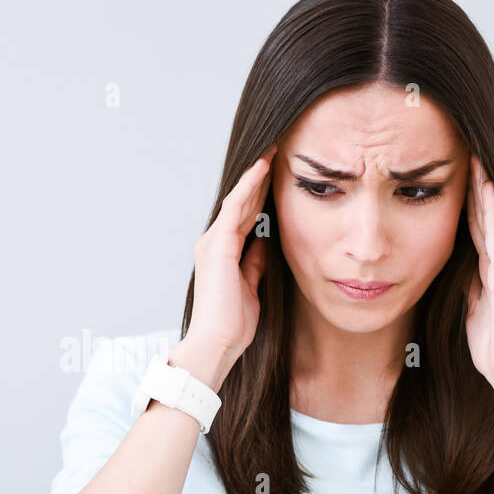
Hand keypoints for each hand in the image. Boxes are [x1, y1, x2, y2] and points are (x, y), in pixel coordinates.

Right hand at [185, 142, 278, 367]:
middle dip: (259, 177)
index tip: (279, 174)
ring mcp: (214, 242)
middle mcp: (214, 242)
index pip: (246, 216)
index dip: (261, 193)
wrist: (217, 343)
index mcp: (223, 253)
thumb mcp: (252, 288)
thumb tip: (264, 243)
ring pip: (238, 198)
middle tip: (277, 150)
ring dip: (255, 173)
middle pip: (242, 202)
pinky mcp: (218, 245)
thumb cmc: (232, 325)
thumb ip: (255, 263)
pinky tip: (262, 167)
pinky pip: (236, 207)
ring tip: (272, 149)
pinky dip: (248, 186)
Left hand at [463, 155, 493, 394]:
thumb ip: (468, 287)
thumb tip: (454, 269)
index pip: (477, 230)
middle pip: (486, 219)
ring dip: (484, 192)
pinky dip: (491, 214)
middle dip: (477, 188)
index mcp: (492, 272)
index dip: (468, 204)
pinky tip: (486, 193)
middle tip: (468, 155)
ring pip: (493, 222)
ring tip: (476, 162)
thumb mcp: (472, 309)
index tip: (457, 177)